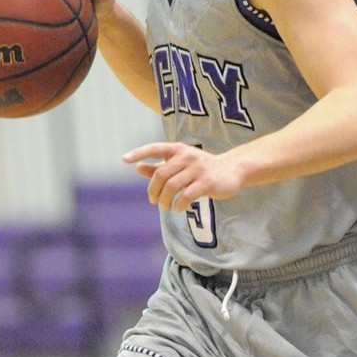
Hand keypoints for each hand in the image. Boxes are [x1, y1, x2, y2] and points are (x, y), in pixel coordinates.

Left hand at [123, 141, 246, 212]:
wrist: (232, 170)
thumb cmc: (201, 168)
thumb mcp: (180, 165)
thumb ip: (159, 167)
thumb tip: (137, 167)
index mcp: (178, 149)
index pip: (154, 148)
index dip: (139, 153)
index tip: (124, 160)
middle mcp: (187, 156)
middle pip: (161, 174)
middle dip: (153, 190)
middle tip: (153, 201)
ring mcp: (198, 169)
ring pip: (172, 186)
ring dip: (165, 200)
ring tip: (166, 207)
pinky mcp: (207, 182)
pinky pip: (187, 196)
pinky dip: (179, 204)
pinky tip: (178, 208)